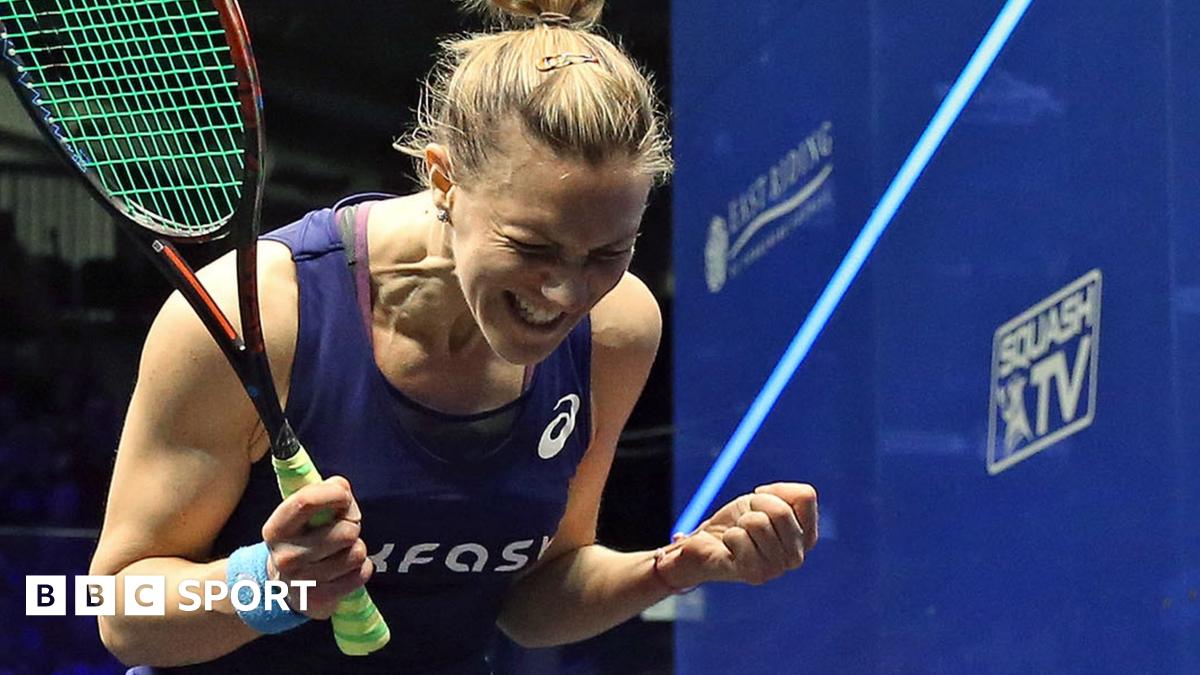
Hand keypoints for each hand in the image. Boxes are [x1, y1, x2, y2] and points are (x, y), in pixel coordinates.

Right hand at [261, 476, 372, 619]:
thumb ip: (324, 492)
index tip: (344, 496)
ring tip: (341, 550)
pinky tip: (345, 569)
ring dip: (357, 548)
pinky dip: (361, 569)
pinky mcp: (319, 599)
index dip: (335, 494)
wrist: (286, 585)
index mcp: (276, 530)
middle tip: (342, 530)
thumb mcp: (303, 513)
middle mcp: (285, 557)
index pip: (307, 501)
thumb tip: (341, 489)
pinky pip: (361, 574)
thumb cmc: (304, 536)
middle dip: (352, 525)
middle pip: (346, 531)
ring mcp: (302, 582)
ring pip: (356, 554)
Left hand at [658, 482, 817, 588]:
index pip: (805, 496)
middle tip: (747, 518)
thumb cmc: (739, 520)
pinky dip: (730, 535)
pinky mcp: (754, 575)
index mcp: (806, 536)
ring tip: (740, 533)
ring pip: (759, 523)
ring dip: (742, 522)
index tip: (761, 501)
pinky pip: (740, 538)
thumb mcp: (765, 498)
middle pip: (781, 512)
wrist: (707, 544)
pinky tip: (730, 548)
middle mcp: (797, 557)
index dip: (776, 490)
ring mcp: (777, 569)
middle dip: (756, 505)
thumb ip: (788, 496)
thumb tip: (780, 503)